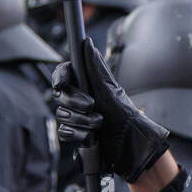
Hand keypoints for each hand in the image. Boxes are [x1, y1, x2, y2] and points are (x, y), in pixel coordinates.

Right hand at [51, 39, 169, 182]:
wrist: (131, 146)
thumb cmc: (125, 118)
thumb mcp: (111, 91)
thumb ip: (96, 68)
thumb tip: (88, 44)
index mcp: (88, 85)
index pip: (64, 74)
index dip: (60, 76)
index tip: (62, 83)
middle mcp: (80, 99)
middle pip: (60, 95)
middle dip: (75, 102)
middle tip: (91, 105)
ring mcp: (76, 117)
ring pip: (62, 115)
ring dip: (81, 121)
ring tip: (98, 124)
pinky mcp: (75, 135)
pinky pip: (64, 133)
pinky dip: (79, 136)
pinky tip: (92, 138)